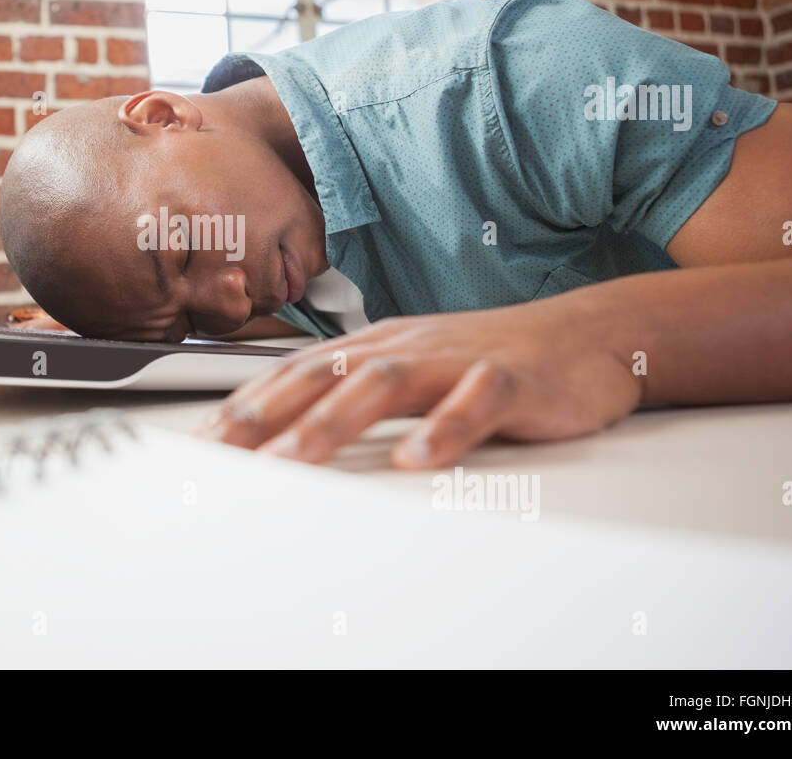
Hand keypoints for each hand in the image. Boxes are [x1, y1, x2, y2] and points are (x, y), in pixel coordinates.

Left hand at [196, 300, 641, 468]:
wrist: (588, 333)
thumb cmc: (488, 359)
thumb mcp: (413, 370)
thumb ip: (356, 395)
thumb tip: (289, 430)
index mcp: (378, 346)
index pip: (296, 374)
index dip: (246, 406)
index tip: (203, 443)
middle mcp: (408, 346)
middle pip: (324, 374)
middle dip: (267, 415)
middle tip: (222, 454)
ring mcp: (458, 358)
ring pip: (387, 383)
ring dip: (335, 422)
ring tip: (294, 458)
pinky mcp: (512, 379)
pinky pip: (476, 402)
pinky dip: (445, 430)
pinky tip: (417, 458)